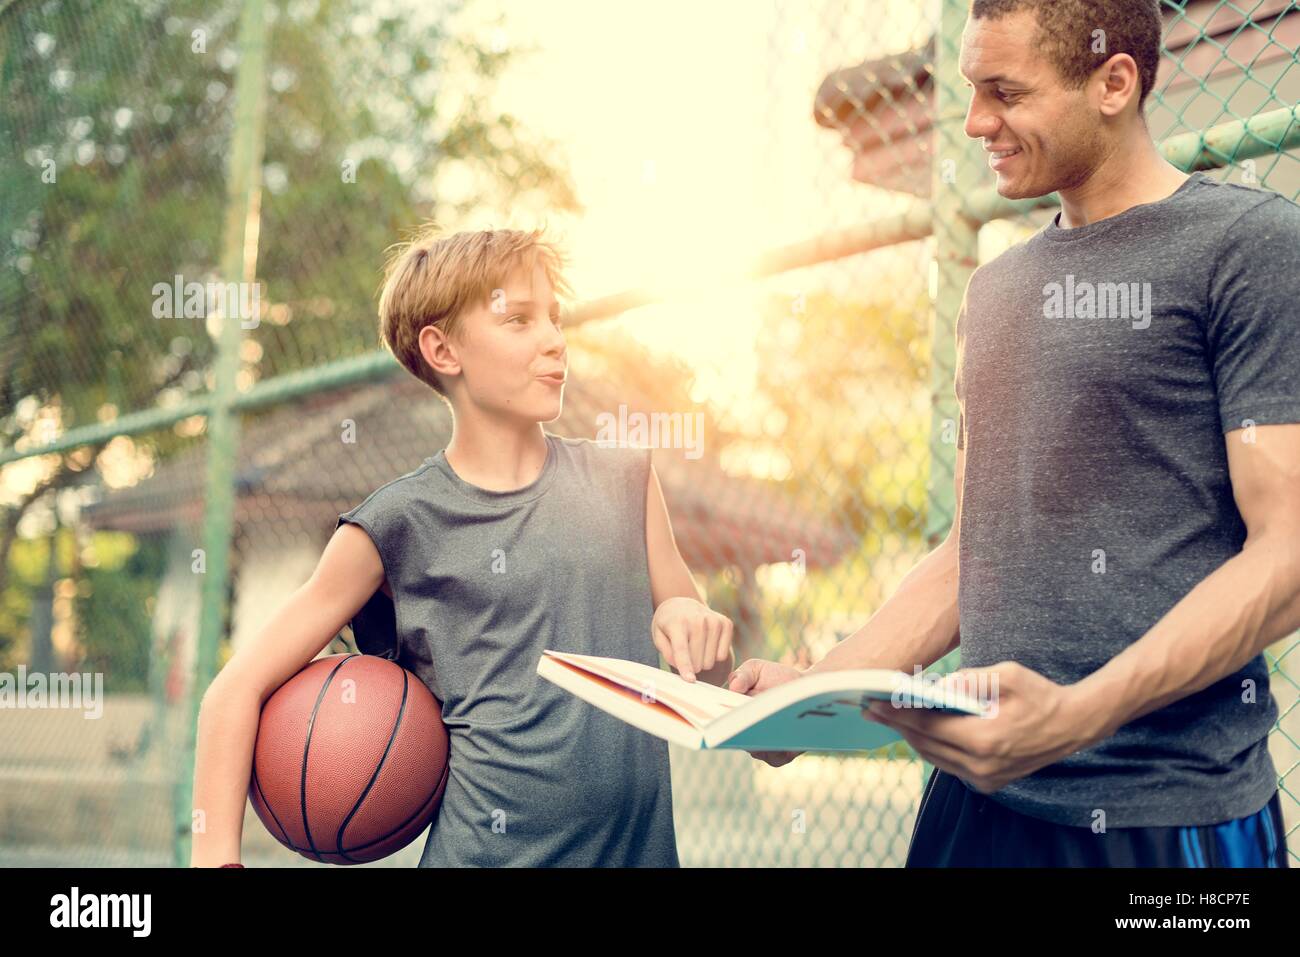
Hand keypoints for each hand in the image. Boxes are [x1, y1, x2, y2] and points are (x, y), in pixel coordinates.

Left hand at [652, 597, 733, 682]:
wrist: (682, 604)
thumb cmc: (668, 625)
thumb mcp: (658, 636)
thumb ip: (668, 653)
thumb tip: (683, 667)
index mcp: (677, 622)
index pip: (682, 649)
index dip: (685, 666)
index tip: (690, 680)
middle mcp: (698, 620)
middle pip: (698, 661)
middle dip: (691, 665)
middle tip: (686, 652)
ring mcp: (714, 620)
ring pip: (711, 661)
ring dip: (702, 660)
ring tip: (695, 646)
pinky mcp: (726, 623)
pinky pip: (722, 655)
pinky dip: (714, 655)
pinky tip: (707, 644)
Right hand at [727, 658, 805, 767]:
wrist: (804, 687)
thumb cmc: (775, 676)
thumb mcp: (755, 669)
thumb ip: (742, 675)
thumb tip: (733, 687)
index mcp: (732, 714)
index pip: (718, 722)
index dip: (716, 721)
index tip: (720, 715)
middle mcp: (743, 733)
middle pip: (734, 739)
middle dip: (737, 733)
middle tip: (744, 723)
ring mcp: (761, 746)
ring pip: (755, 750)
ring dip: (760, 741)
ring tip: (766, 729)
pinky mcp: (782, 754)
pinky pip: (776, 758)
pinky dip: (780, 751)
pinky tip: (785, 740)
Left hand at [862, 661, 1102, 792]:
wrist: (1073, 725)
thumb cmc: (1039, 694)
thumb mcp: (1007, 675)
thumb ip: (971, 679)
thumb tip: (937, 686)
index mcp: (985, 738)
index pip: (928, 726)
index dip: (898, 714)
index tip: (873, 702)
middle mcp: (982, 765)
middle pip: (926, 744)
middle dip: (897, 725)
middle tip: (871, 708)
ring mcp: (985, 778)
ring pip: (934, 757)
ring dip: (911, 737)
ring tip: (888, 717)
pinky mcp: (988, 783)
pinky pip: (949, 764)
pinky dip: (932, 747)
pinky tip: (918, 730)